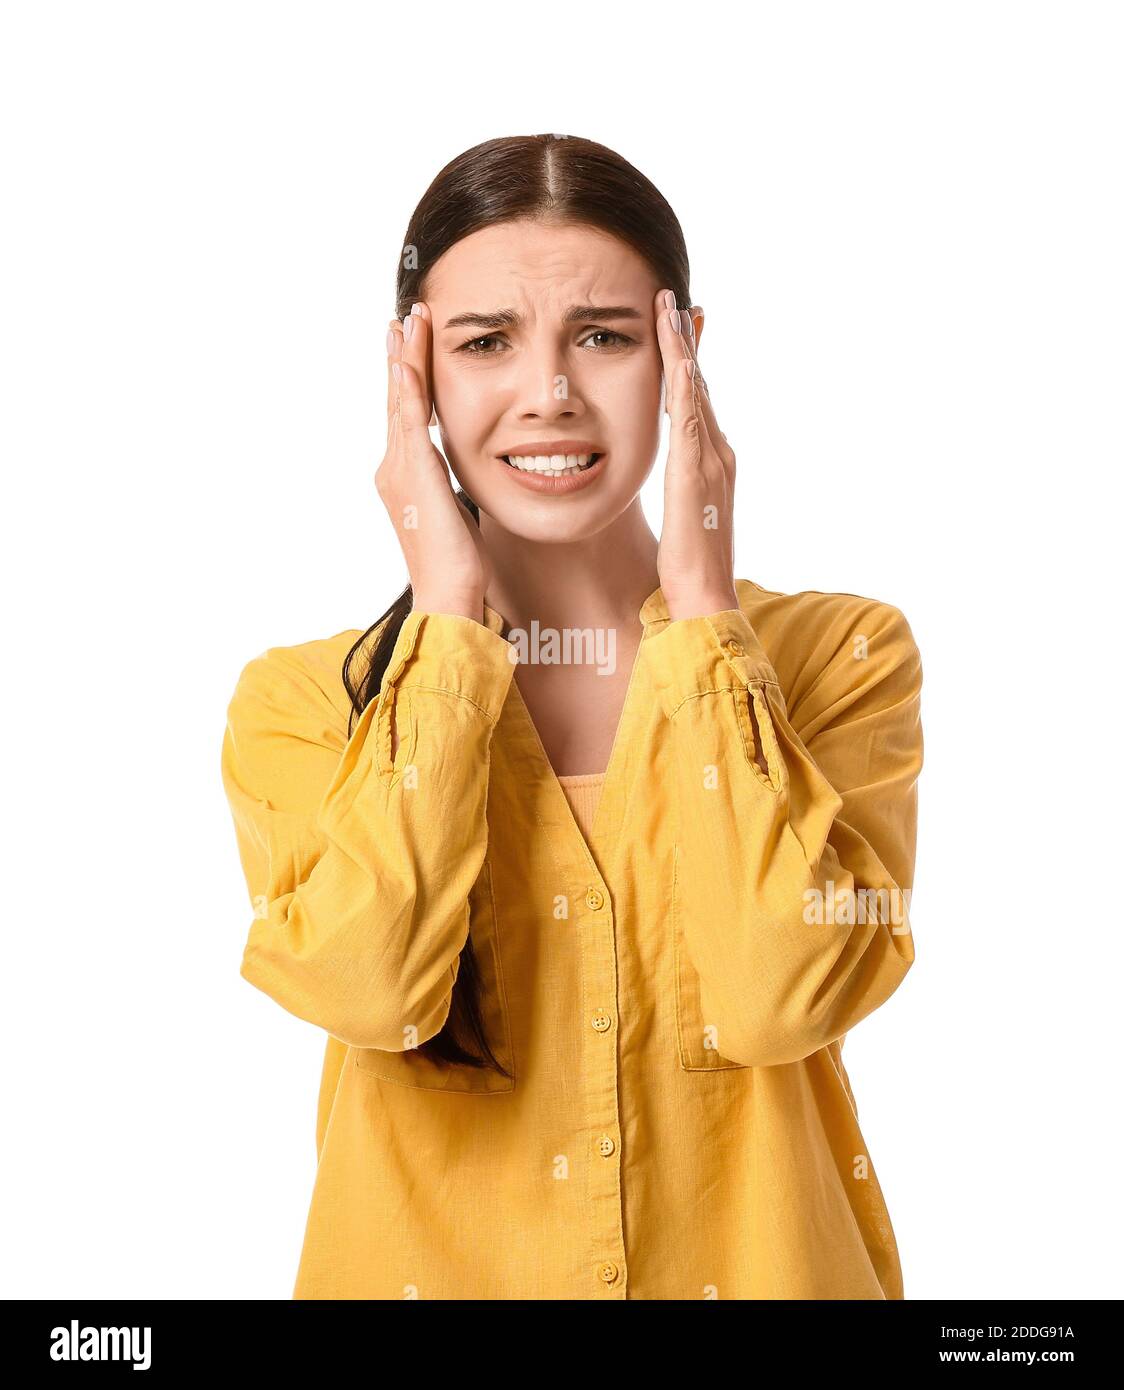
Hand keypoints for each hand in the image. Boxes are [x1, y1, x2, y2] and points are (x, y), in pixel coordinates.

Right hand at [376, 302, 492, 619]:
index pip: (407, 416)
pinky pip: (409, 417)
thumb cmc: (458, 566)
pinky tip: (410, 357)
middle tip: (404, 318)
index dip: (410, 380)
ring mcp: (399, 470)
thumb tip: (463, 482)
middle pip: (398, 399)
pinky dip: (409, 384)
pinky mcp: (414, 472)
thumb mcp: (458, 516)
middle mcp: (394, 469)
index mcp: (404, 478)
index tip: (412, 347)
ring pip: (401, 399)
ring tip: (408, 321)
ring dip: (406, 357)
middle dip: (402, 356)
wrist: (449, 593)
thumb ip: (453, 491)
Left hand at [652, 288, 738, 621]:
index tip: (680, 330)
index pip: (697, 402)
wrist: (706, 595)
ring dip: (683, 351)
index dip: (689, 364)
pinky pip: (689, 421)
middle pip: (700, 387)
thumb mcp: (684, 517)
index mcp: (713, 462)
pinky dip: (684, 388)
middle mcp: (718, 454)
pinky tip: (677, 361)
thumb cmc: (690, 566)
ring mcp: (710, 462)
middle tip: (679, 302)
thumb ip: (682, 490)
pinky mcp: (695, 474)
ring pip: (696, 393)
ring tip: (671, 311)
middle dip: (688, 343)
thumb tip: (678, 479)